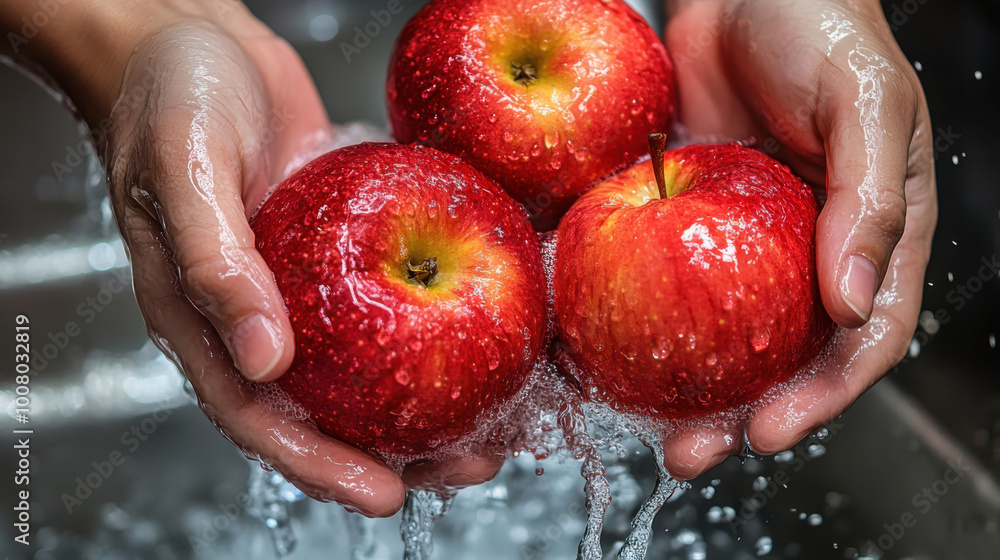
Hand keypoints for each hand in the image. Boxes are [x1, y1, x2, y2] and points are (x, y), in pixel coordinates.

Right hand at [2, 0, 501, 513]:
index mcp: (204, 318)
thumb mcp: (185, 170)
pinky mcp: (335, 251)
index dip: (316, 466)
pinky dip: (425, 331)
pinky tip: (476, 340)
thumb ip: (215, 262)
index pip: (257, 417)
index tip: (383, 495)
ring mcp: (300, 286)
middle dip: (392, 449)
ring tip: (489, 426)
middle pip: (324, 409)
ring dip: (421, 403)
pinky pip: (382, 305)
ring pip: (362, 367)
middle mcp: (255, 315)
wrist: (191, 40)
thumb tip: (265, 361)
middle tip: (466, 466)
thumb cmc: (167, 97)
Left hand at [659, 0, 936, 477]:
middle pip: (784, 358)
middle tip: (690, 454)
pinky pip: (666, 285)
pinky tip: (607, 355)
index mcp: (871, 238)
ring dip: (688, 390)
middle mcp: (808, 255)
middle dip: (743, 416)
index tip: (769, 431)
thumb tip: (852, 305)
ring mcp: (743, 247)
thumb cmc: (821, 29)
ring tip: (649, 431)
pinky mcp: (686, 226)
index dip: (823, 398)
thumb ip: (871, 202)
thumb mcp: (867, 104)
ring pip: (722, 337)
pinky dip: (644, 324)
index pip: (863, 340)